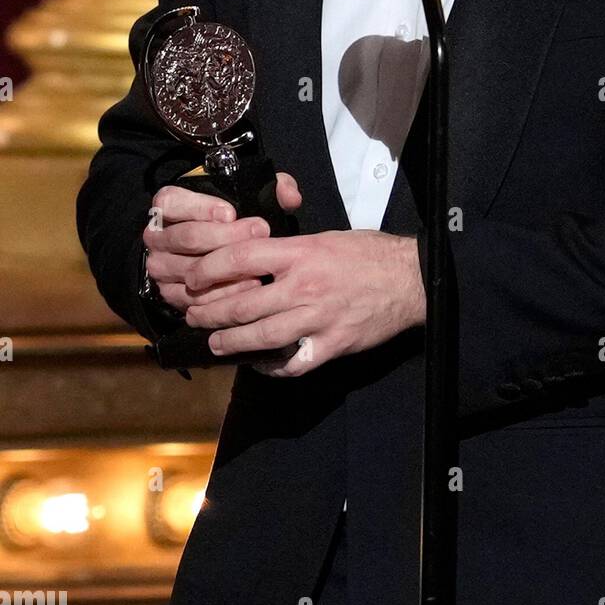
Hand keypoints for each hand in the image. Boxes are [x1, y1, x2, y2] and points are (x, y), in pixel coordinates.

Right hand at [143, 172, 301, 313]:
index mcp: (169, 205)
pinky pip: (193, 298)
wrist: (213, 253)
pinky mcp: (170, 294)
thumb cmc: (235, 219)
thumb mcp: (251, 195)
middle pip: (186, 237)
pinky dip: (222, 296)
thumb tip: (290, 196)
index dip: (201, 208)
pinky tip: (248, 288)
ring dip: (226, 271)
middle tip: (260, 232)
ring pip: (189, 270)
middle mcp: (158, 236)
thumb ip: (272, 188)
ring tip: (259, 268)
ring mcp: (161, 267)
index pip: (172, 203)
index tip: (231, 213)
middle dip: (225, 237)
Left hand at [183, 227, 425, 376]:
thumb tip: (254, 258)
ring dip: (231, 343)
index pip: (241, 257)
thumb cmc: (368, 253)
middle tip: (194, 316)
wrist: (410, 278)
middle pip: (243, 304)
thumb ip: (290, 249)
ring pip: (261, 337)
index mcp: (301, 252)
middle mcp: (304, 286)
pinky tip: (259, 364)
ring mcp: (318, 319)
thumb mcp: (325, 237)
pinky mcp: (332, 345)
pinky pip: (292, 363)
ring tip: (216, 343)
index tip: (193, 279)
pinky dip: (271, 366)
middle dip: (210, 313)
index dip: (209, 270)